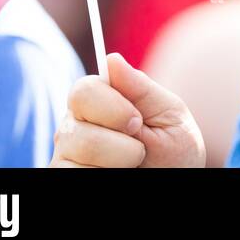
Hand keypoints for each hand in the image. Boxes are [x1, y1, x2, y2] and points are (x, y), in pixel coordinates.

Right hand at [50, 53, 205, 167]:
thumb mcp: (169, 115)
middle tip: (140, 151)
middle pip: (75, 127)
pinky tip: (114, 174)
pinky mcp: (64, 176)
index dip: (112, 107)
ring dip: (118, 162)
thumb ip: (141, 88)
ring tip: (131, 166)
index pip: (83, 90)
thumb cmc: (175, 151)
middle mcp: (74, 127)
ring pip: (79, 154)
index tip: (138, 122)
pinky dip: (104, 175)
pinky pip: (72, 175)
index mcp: (99, 101)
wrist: (176, 181)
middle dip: (119, 143)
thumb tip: (112, 58)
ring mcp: (66, 156)